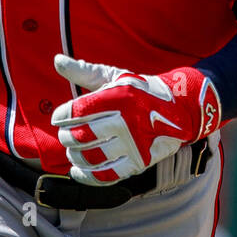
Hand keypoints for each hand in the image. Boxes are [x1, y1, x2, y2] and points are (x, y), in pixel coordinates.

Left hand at [51, 52, 220, 184]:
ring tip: (73, 151)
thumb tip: (57, 60)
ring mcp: (134, 144)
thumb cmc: (140, 91)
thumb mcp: (115, 76)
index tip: (58, 118)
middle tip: (65, 135)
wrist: (179, 110)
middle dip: (66, 137)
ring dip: (74, 156)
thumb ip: (84, 71)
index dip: (61, 116)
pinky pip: (106, 175)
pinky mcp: (139, 162)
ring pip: (90, 158)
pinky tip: (78, 171)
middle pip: (80, 136)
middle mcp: (126, 121)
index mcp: (118, 97)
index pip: (77, 111)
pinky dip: (87, 176)